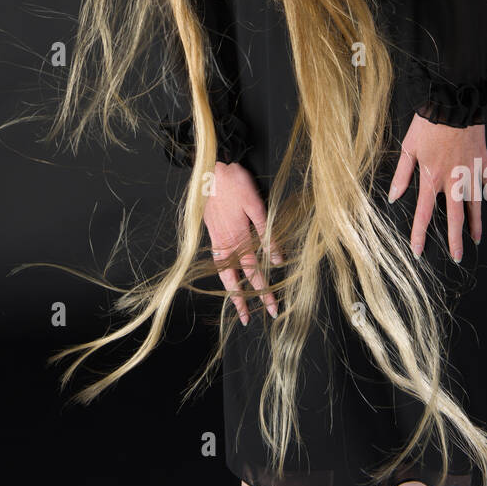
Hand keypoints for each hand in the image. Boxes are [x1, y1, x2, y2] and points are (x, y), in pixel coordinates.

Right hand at [204, 160, 280, 324]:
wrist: (213, 167)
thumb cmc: (236, 183)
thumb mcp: (257, 206)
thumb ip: (266, 234)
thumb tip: (276, 259)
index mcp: (239, 239)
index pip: (254, 272)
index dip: (264, 291)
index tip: (272, 307)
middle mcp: (226, 243)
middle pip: (236, 278)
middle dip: (245, 299)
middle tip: (252, 317)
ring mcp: (216, 237)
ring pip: (223, 270)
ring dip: (230, 289)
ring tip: (237, 305)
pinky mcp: (210, 229)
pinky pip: (216, 257)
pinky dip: (221, 270)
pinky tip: (225, 273)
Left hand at [387, 114, 486, 262]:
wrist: (454, 104)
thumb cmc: (429, 124)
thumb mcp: (408, 148)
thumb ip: (401, 175)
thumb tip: (393, 196)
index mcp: (432, 178)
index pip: (424, 213)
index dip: (420, 234)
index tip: (419, 251)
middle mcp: (453, 180)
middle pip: (455, 217)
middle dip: (455, 240)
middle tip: (458, 257)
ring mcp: (471, 172)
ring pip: (475, 205)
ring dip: (476, 223)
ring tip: (476, 239)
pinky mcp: (482, 161)